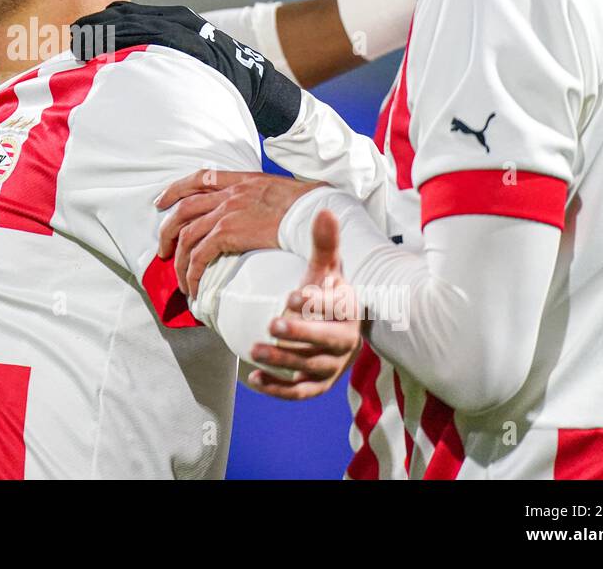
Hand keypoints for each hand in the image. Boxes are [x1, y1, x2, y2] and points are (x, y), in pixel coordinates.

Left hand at [154, 169, 325, 298]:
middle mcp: (228, 194)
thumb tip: (261, 209)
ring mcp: (225, 212)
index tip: (161, 201)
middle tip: (163, 250)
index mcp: (240, 181)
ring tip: (180, 280)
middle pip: (183, 209)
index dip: (175, 189)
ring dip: (179, 261)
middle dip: (167, 230)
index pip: (199, 178)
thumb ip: (261, 196)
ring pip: (187, 236)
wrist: (315, 210)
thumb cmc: (308, 204)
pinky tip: (194, 287)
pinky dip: (192, 273)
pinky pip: (199, 256)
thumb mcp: (280, 189)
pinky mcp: (228, 232)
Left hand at [247, 210, 360, 399]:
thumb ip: (323, 243)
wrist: (333, 327)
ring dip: (283, 360)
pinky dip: (278, 388)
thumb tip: (324, 209)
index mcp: (348, 312)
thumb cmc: (325, 293)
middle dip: (300, 335)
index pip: (337, 310)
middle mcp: (343, 342)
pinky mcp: (315, 385)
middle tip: (272, 324)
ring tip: (254, 349)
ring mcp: (330, 366)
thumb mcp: (324, 268)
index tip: (293, 295)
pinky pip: (299, 392)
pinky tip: (255, 378)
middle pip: (325, 343)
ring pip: (309, 368)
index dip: (316, 303)